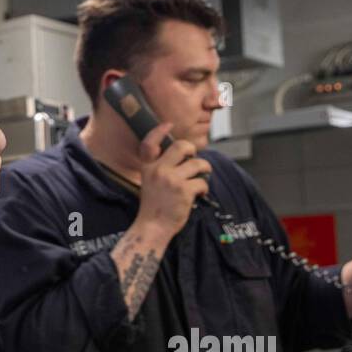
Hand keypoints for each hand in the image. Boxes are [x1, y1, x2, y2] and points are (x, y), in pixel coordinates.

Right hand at [133, 122, 209, 240]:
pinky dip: (203, 188)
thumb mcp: (149, 182)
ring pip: (198, 163)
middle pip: (181, 146)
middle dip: (192, 150)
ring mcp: (172, 179)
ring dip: (204, 170)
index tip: (168, 125)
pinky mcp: (184, 191)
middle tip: (194, 159)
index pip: (150, 143)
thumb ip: (160, 168)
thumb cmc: (154, 206)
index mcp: (148, 167)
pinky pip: (202, 182)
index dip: (159, 131)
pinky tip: (198, 194)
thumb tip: (184, 157)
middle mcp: (159, 170)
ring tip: (200, 179)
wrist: (152, 227)